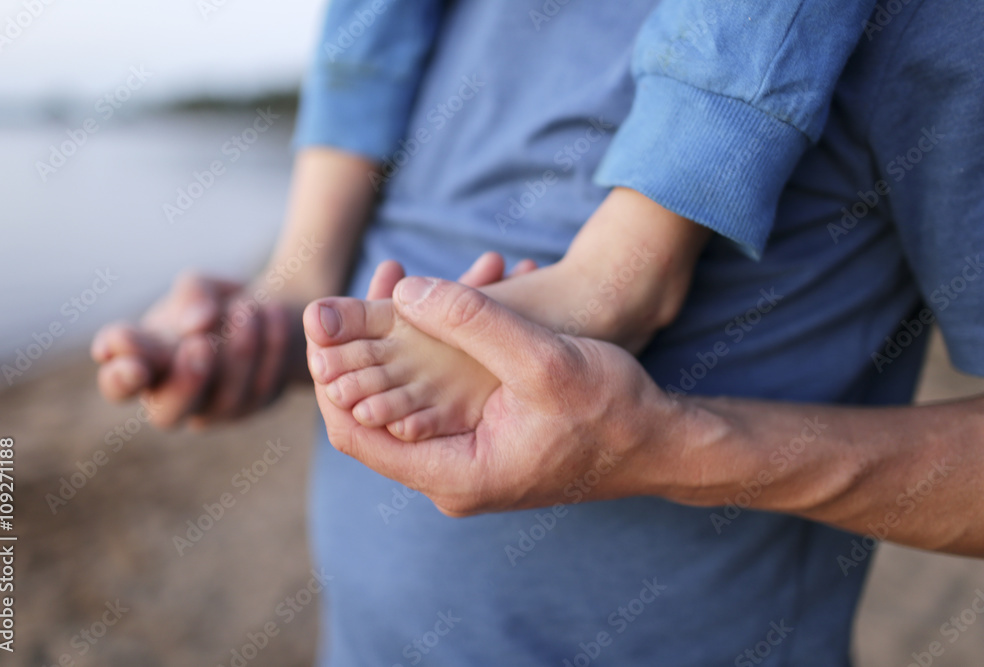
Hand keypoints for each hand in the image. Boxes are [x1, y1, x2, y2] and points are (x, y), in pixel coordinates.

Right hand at [91, 272, 294, 427]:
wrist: (260, 313)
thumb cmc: (211, 303)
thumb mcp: (199, 285)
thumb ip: (193, 295)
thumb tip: (199, 323)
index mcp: (143, 365)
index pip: (118, 384)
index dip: (120, 378)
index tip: (133, 360)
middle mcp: (174, 396)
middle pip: (167, 415)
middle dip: (184, 382)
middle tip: (200, 345)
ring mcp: (215, 408)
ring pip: (225, 401)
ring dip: (238, 353)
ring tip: (246, 309)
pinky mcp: (255, 404)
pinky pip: (264, 387)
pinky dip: (271, 346)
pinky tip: (272, 311)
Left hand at [305, 275, 693, 515]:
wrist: (660, 443)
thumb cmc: (613, 412)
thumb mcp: (545, 361)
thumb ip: (474, 322)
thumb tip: (404, 291)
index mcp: (453, 473)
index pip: (353, 430)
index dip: (329, 375)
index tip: (326, 317)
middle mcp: (449, 477)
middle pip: (374, 410)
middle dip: (366, 344)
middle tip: (376, 279)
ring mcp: (464, 462)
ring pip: (405, 398)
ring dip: (401, 340)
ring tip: (410, 277)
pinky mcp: (481, 444)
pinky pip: (435, 398)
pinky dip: (434, 351)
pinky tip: (454, 301)